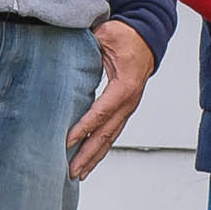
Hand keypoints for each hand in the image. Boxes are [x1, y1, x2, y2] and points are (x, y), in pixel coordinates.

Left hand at [68, 20, 155, 177]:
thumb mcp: (105, 36)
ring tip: (78, 173)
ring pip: (111, 137)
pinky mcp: (125, 108)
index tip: (67, 141)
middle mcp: (129, 101)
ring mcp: (129, 107)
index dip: (84, 127)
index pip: (102, 111)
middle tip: (71, 170)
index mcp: (125, 85)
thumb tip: (63, 54)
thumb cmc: (127, 36)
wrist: (148, 36)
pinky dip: (101, 148)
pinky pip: (113, 132)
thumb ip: (86, 47)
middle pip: (107, 133)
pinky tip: (90, 159)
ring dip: (94, 156)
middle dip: (88, 153)